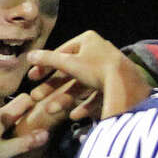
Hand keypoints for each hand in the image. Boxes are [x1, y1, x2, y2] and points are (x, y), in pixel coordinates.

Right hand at [26, 30, 150, 119]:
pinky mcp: (116, 87)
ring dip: (65, 98)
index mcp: (87, 41)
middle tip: (36, 96)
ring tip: (51, 110)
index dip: (45, 66)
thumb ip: (48, 59)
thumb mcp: (68, 63)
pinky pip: (96, 96)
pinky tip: (75, 116)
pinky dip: (85, 106)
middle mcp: (98, 52)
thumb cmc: (96, 68)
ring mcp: (107, 70)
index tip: (32, 77)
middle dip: (52, 87)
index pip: (61, 53)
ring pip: (81, 86)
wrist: (127, 85)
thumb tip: (29, 55)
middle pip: (70, 72)